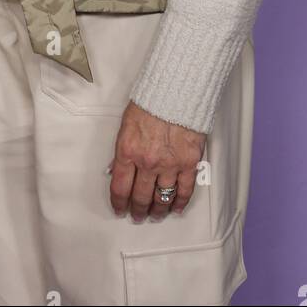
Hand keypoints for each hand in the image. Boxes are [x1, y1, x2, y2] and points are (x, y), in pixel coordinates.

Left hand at [108, 100, 206, 221]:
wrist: (176, 91)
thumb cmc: (149, 102)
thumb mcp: (126, 125)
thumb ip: (123, 150)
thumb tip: (116, 169)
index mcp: (127, 151)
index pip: (120, 188)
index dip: (119, 203)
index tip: (120, 209)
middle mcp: (147, 163)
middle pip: (141, 197)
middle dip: (138, 210)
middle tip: (137, 216)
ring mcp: (170, 165)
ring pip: (162, 198)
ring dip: (158, 210)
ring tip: (155, 215)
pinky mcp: (189, 163)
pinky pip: (184, 191)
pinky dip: (180, 203)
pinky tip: (176, 209)